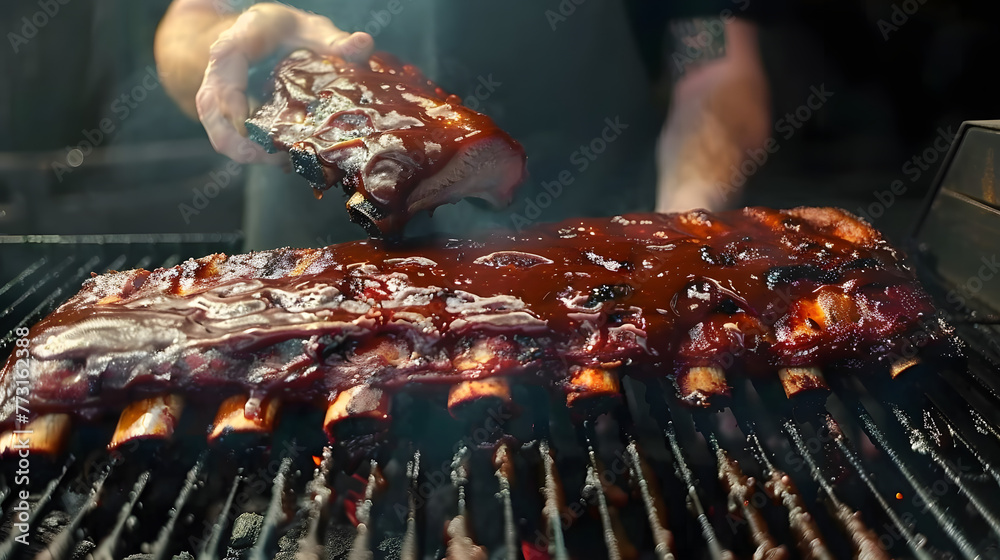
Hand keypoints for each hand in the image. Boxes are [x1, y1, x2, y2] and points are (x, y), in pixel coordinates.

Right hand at [196, 4, 373, 162]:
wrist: (254, 34)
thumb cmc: (283, 31)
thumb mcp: (310, 29)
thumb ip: (335, 40)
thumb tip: (363, 43)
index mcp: (238, 41)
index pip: (226, 63)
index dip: (233, 97)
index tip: (251, 124)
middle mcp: (219, 71)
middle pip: (212, 108)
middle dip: (239, 140)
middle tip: (276, 158)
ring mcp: (217, 96)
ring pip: (217, 129)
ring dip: (247, 152)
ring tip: (284, 162)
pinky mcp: (224, 116)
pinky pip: (228, 138)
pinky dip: (251, 154)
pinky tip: (282, 160)